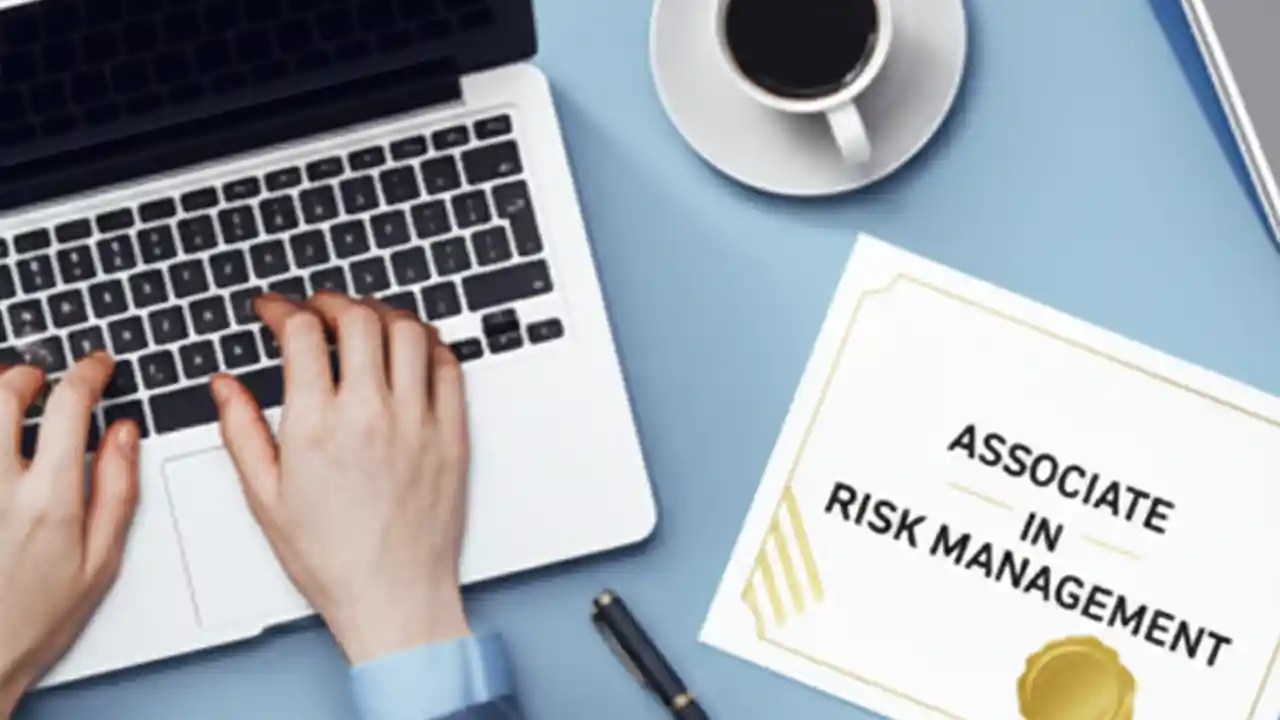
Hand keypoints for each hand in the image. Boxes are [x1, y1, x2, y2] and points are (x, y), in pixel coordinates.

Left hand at [0, 354, 139, 716]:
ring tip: (6, 397)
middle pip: (3, 396)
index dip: (87, 374)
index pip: (69, 406)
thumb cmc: (35, 618)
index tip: (97, 366)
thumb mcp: (101, 560)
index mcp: (49, 498)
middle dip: (27, 374)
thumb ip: (118, 489)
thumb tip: (125, 435)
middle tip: (40, 376)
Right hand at [210, 293, 471, 664]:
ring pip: (410, 331)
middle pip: (358, 318)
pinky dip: (429, 344)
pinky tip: (411, 349)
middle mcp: (371, 414)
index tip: (272, 310)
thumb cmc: (332, 558)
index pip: (302, 331)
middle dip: (331, 300)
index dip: (282, 308)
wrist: (394, 597)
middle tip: (318, 307)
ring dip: (383, 313)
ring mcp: (418, 421)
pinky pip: (449, 366)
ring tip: (365, 321)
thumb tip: (225, 386)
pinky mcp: (453, 434)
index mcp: (317, 426)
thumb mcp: (265, 497)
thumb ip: (241, 431)